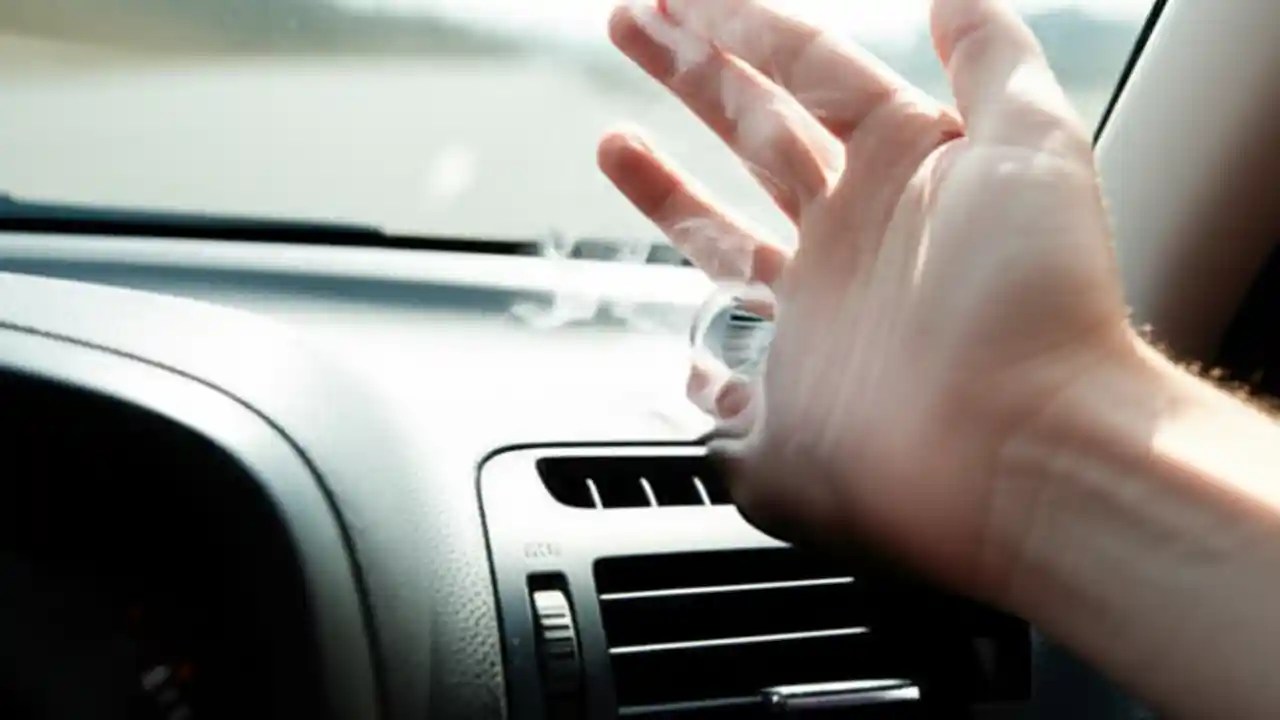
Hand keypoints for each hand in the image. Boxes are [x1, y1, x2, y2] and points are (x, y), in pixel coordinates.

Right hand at [599, 0, 1137, 596]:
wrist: (1024, 452)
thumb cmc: (1034, 300)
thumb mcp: (1031, 144)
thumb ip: (992, 56)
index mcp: (902, 167)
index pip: (805, 68)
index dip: (737, 21)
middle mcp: (853, 234)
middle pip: (754, 133)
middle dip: (688, 72)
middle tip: (631, 23)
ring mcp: (816, 316)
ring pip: (722, 240)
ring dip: (664, 189)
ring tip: (612, 142)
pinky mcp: (784, 401)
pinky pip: (727, 377)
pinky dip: (703, 361)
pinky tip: (685, 348)